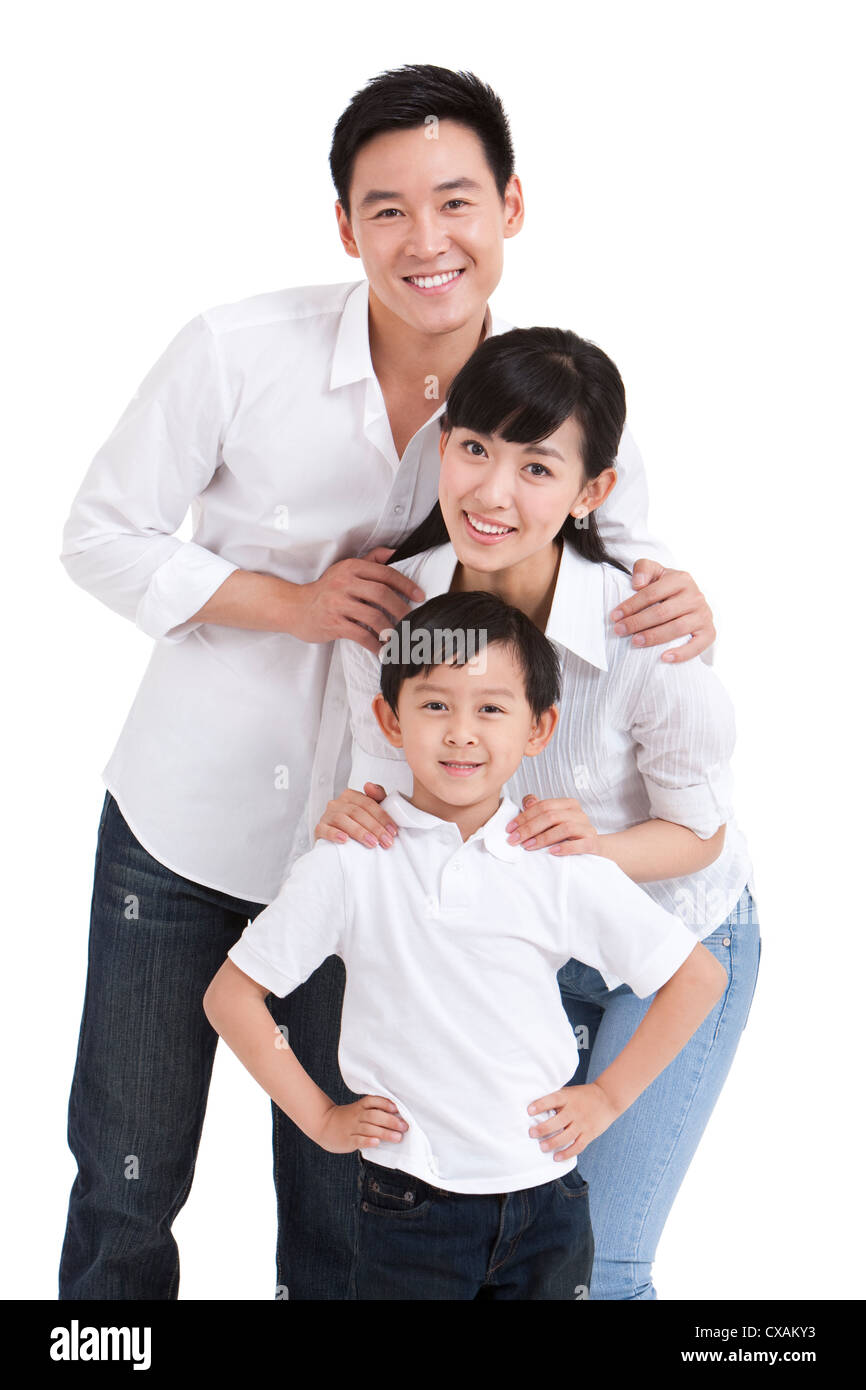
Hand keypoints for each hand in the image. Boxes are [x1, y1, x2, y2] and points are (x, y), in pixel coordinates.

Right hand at [294, 547, 424, 654]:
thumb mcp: (345, 569)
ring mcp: (337, 603)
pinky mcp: (333, 623)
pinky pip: (361, 635)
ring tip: (399, 637)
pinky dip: (375, 645)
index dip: (406, 585)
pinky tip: (382, 649)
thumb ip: (371, 560)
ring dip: (390, 630)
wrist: (296, 608)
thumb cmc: (326, 590)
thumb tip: (395, 552)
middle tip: (412, 620)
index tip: (419, 596)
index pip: (385, 573)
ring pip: (373, 616)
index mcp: (351, 567)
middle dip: (401, 609)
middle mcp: (344, 583)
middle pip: (382, 594)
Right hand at [314, 783, 396, 847]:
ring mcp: (327, 815)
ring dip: (359, 832)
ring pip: (343, 819)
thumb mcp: (370, 812)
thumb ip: (376, 797)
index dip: (382, 817)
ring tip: (372, 843)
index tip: (393, 831)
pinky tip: (344, 840)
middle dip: (375, 827)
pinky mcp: (319, 829)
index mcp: (351, 796)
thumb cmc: (356, 826)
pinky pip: (324, 829)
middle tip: (386, 841)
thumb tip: (370, 785)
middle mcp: (337, 803)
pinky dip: (335, 834)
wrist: (337, 844)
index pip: (368, 803)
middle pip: (357, 812)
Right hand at [315, 1095, 408, 1154]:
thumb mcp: (359, 1109)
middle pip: (374, 1115)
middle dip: (391, 1121)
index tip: (398, 1109)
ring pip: (369, 1129)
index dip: (386, 1104)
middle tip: (404, 1127)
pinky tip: (377, 1142)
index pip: (373, 1101)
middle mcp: (357, 1115)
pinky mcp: (348, 1140)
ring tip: (398, 1137)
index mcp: (360, 1106)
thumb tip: (398, 1116)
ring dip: (385, 1133)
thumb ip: (374, 1110)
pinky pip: (358, 1140)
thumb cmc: (348, 1118)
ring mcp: (352, 1128)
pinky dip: (368, 1141)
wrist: (324, 1125)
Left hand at [505, 793, 600, 855]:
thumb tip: (527, 801)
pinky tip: (551, 852)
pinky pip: (579, 844)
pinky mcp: (592, 842)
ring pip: (564, 828)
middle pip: (551, 816)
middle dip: (529, 828)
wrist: (593, 847)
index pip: (543, 806)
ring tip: (528, 846)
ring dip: (543, 838)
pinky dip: (564, 847)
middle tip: (514, 839)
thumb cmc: (568, 834)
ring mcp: (587, 828)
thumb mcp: (553, 820)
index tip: (509, 828)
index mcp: (568, 804)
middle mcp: (579, 813)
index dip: (524, 816)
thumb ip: (539, 809)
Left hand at [527, 1082, 618, 1159]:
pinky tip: (556, 1157)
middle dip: (544, 1128)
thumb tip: (534, 1108)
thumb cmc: (583, 1096)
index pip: (553, 1100)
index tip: (529, 1110)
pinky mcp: (589, 1134)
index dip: (541, 1105)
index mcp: (568, 1097)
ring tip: (542, 1147)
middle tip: (532, 1133)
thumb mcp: (569, 1092)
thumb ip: (556, 1100)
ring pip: (567, 1136)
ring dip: (553, 1143)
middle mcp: (575, 1110)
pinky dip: (567, 1153)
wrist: (608, 1098)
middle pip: (559, 1121)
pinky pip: (577, 1146)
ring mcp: (583, 1123)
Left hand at [610, 559, 714, 661]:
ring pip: (677, 628)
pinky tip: (664, 658)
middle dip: (637, 623)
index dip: (631, 605)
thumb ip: (644, 568)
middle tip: (619, 631)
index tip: (614, 616)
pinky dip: (682, 654)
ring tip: (635, 642)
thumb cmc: (666, 587)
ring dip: (654, 637)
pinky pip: (697, 646)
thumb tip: (637, 583)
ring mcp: (704, 615)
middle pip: (662, 612)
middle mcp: (695, 596)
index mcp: (681, 579)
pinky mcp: (709, 632)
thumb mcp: (655, 572)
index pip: (651, 593)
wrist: (691, 600)